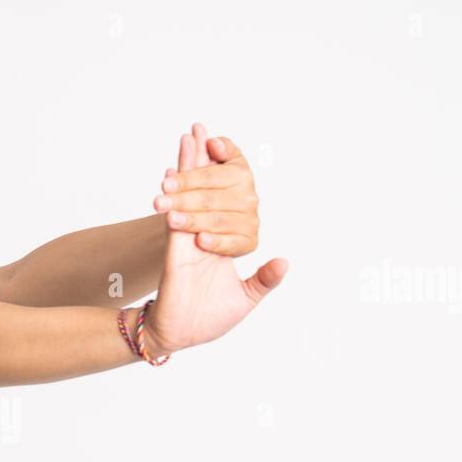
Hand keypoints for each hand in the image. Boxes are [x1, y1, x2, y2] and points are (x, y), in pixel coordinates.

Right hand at [143, 123, 287, 353]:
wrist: (181, 333)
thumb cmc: (209, 319)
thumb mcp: (245, 299)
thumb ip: (264, 280)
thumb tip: (285, 262)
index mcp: (226, 241)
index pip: (232, 201)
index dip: (228, 176)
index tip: (223, 150)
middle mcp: (207, 231)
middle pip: (211, 187)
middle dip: (205, 158)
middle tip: (202, 128)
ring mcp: (190, 233)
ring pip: (192, 189)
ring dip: (191, 159)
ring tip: (192, 129)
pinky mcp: (176, 241)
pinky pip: (178, 204)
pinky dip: (180, 180)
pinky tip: (176, 158)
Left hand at [153, 127, 259, 255]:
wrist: (211, 239)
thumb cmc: (207, 199)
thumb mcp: (203, 176)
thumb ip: (199, 155)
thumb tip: (197, 131)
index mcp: (239, 171)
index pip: (210, 175)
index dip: (187, 179)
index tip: (165, 183)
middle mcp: (248, 194)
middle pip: (210, 197)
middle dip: (182, 200)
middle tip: (159, 203)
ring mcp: (250, 218)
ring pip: (217, 219)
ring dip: (193, 220)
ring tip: (171, 220)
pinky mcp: (250, 240)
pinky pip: (232, 242)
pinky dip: (216, 241)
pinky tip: (200, 240)